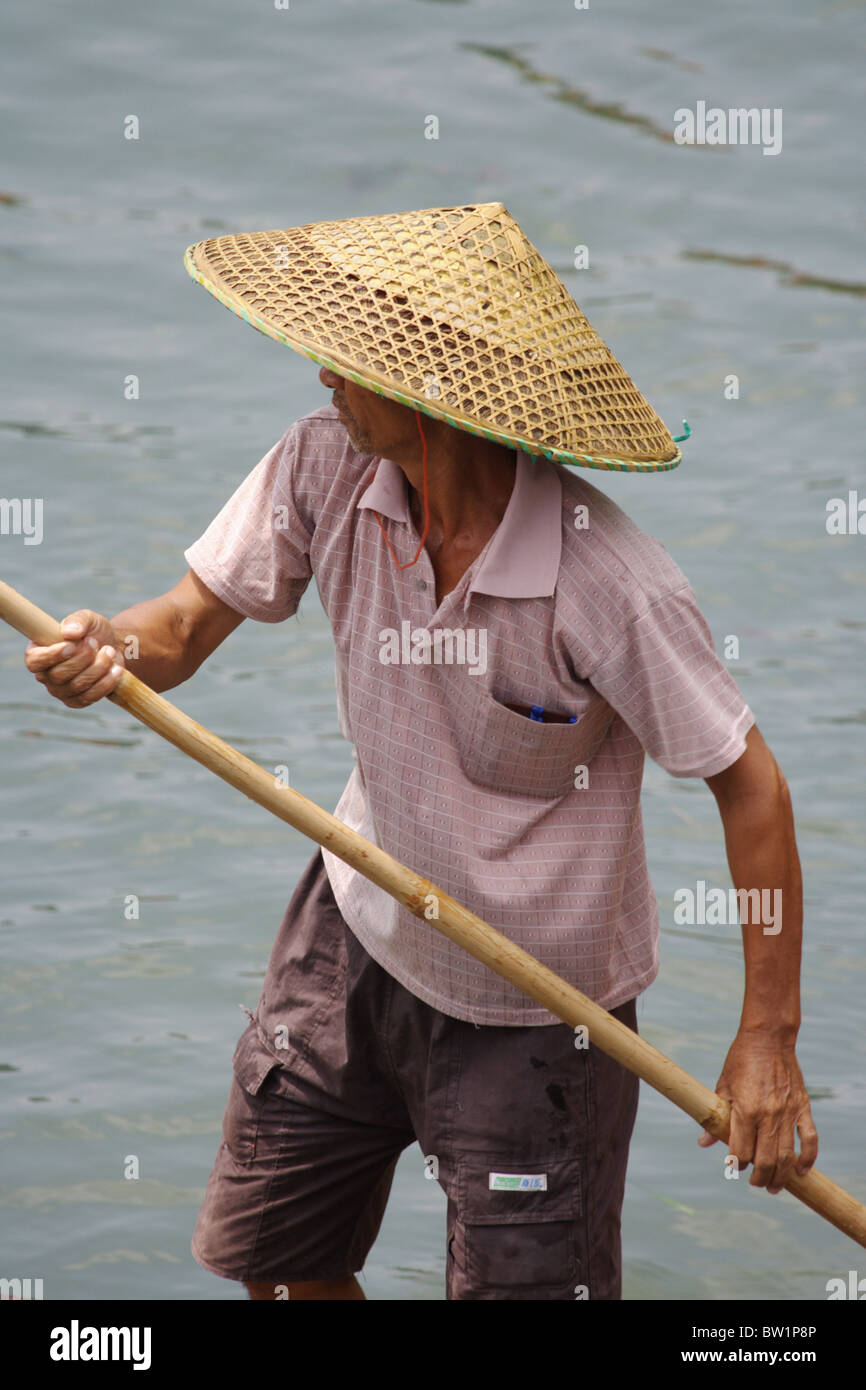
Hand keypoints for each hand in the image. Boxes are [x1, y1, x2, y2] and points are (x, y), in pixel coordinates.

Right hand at [25, 609, 124, 707]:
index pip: (35, 661)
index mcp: (38, 652)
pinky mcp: (76, 701)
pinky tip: (116, 669)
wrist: (111, 648)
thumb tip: (70, 633)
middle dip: (83, 658)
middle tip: (96, 643)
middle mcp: (45, 675)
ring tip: (110, 651)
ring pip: (77, 686)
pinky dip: (106, 683)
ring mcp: (60, 691)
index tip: (71, 645)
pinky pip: (89, 697)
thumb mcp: (87, 619)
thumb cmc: (92, 632)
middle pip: (59, 675)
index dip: (52, 656)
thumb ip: (77, 621)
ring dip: (98, 667)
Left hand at [698, 1030, 817, 1192]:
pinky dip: (808, 1159)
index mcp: (745, 1110)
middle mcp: (768, 1115)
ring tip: (775, 1186)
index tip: (735, 1167)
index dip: (737, 1164)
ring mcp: (788, 1113)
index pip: (741, 1151)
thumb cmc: (740, 1060)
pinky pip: (810, 1139)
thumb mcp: (723, 1086)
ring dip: (780, 1176)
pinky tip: (801, 1171)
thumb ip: (716, 1117)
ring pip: (787, 1156)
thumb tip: (703, 1143)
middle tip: (756, 1184)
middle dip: (759, 1178)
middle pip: (765, 1160)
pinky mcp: (802, 1108)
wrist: (768, 1039)